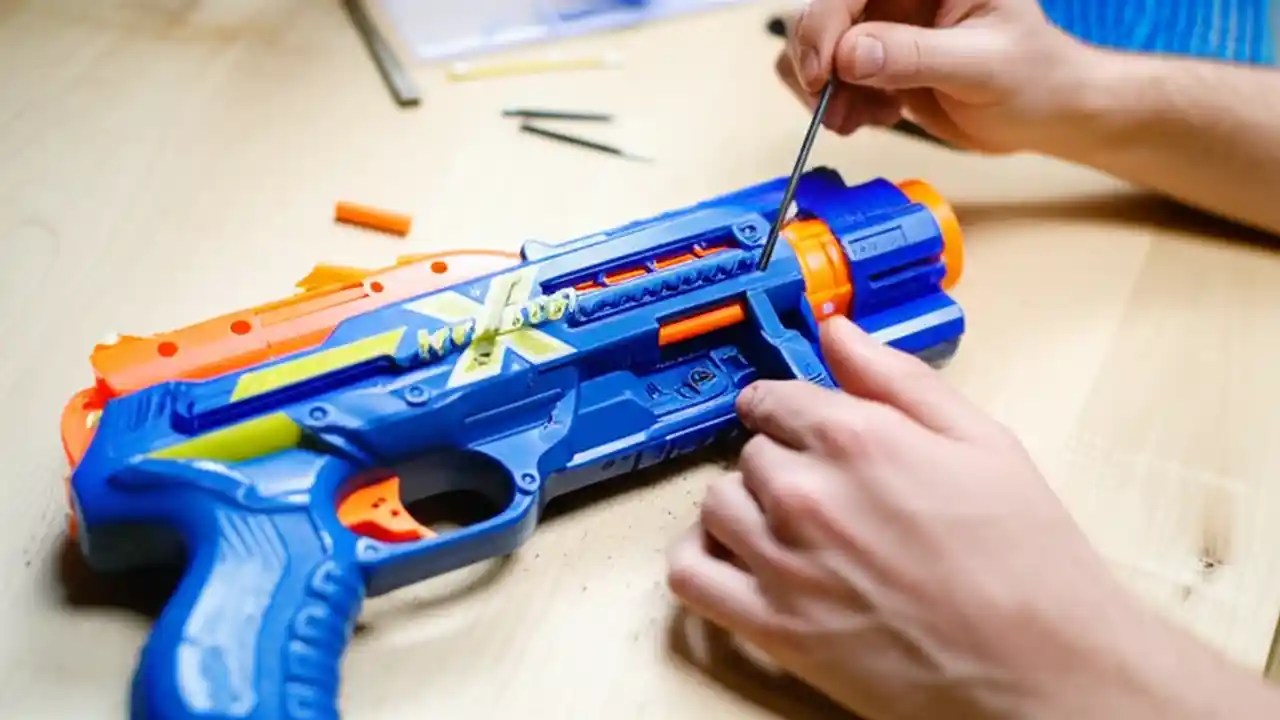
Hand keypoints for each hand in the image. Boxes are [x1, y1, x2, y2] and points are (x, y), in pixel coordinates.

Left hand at [666, 316, 1269, 718]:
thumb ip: (897, 379)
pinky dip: (700, 557)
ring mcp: (782, 562)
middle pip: (751, 452)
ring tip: (784, 523)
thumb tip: (837, 332)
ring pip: (717, 504)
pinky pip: (690, 574)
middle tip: (822, 488)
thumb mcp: (982, 441)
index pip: (777, 398)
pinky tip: (733, 556)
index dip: (787, 408)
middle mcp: (806, 493)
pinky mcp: (771, 626)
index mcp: (858, 439)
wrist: (1044, 669)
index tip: (793, 419)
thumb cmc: (1026, 559)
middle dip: (780, 461)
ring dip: (742, 505)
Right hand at [776, 0, 1099, 153]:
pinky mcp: (875, 60)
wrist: (1043, 113)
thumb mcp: (981, 67)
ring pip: (815, 43)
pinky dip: (834, 103)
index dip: (826, 20)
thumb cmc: (1033, 78)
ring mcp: (883, 25)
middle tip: (830, 105)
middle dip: (815, 60)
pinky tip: (873, 117)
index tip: (823, 71)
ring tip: (855, 120)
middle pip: (823, 10)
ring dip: (821, 89)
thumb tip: (850, 54)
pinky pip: (827, 75)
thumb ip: (915, 56)